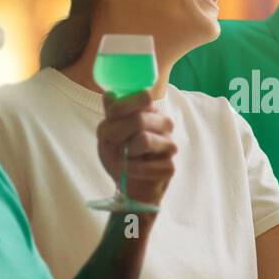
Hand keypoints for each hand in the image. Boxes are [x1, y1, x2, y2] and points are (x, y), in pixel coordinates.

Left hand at [96, 90, 176, 206]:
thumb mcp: (108, 132)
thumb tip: (109, 94)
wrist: (128, 184)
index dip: (122, 107)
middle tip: (112, 143)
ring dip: (126, 152)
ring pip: (144, 140)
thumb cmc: (119, 153)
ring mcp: (170, 145)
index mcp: (150, 111)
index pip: (144, 96)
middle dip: (118, 133)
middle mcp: (164, 125)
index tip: (111, 118)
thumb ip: (111, 114)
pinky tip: (130, 171)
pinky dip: (131, 170)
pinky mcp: (170, 167)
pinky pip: (147, 166)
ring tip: (124, 157)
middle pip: (140, 119)